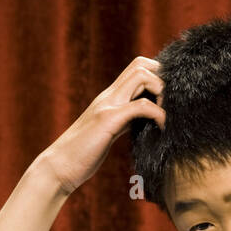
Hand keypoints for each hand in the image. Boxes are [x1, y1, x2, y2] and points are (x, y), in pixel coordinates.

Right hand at [39, 56, 164, 194]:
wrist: (59, 167)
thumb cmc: (83, 155)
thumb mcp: (109, 132)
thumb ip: (125, 121)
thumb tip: (144, 122)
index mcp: (110, 98)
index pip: (137, 69)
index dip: (157, 78)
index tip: (167, 102)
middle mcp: (109, 96)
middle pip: (141, 64)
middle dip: (163, 78)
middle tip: (170, 106)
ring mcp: (108, 105)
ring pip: (141, 75)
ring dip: (161, 91)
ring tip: (166, 116)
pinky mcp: (108, 120)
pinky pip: (140, 106)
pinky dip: (158, 114)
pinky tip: (163, 129)